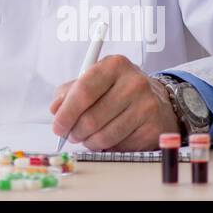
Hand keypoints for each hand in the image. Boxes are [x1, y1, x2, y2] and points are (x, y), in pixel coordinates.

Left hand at [48, 55, 181, 150]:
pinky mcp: (153, 128)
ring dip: (88, 142)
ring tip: (86, 137)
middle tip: (70, 135)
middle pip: (91, 118)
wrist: (157, 99)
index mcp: (115, 65)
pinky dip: (107, 147)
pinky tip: (107, 138)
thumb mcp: (94, 80)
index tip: (57, 125)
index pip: (83, 91)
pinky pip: (120, 146)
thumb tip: (55, 109)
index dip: (66, 112)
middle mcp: (134, 83)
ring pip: (104, 136)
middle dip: (74, 131)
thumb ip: (70, 91)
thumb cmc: (118, 89)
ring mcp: (146, 106)